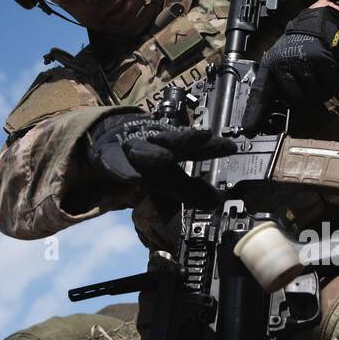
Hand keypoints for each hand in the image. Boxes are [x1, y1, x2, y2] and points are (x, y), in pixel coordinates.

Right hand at [86, 113, 235, 182]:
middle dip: (188, 139)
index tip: (231, 147)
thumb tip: (217, 203)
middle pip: (173, 140)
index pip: (196, 147)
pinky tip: (131, 177)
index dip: (213, 147)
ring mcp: (130, 148)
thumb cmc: (144, 161)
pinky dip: (122, 168)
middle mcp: (154, 144)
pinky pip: (115, 162)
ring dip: (155, 152)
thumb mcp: (168, 178)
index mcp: (172, 148)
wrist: (107, 145)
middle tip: (204, 136)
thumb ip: (191, 189)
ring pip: (143, 148)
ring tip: (166, 157)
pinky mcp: (108, 156)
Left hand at [243, 5, 338, 126]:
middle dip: (306, 99)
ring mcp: (301, 60)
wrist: (315, 24)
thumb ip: (278, 85)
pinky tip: (329, 74)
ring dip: (322, 92)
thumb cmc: (297, 49)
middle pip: (296, 100)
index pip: (259, 94)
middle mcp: (282, 63)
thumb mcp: (280, 62)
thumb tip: (275, 114)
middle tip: (309, 86)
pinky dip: (334, 84)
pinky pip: (331, 86)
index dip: (254, 113)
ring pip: (315, 96)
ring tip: (319, 77)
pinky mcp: (320, 59)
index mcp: (270, 66)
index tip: (247, 130)